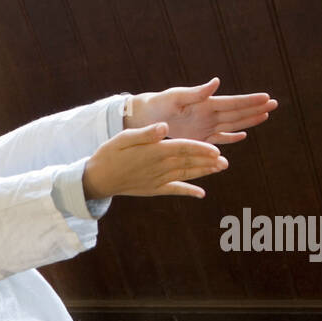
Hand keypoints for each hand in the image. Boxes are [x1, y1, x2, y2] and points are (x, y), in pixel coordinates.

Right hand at [83, 124, 227, 199]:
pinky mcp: (153, 188)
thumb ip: (145, 133)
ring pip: (185, 174)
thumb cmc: (109, 154)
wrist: (96, 179)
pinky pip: (174, 189)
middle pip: (187, 162)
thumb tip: (164, 126)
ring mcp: (157, 180)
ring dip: (203, 173)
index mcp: (153, 152)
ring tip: (220, 169)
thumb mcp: (123, 138)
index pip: (181, 148)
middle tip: (224, 161)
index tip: (216, 150)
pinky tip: (201, 194)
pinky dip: (188, 191)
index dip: (200, 149)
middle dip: (207, 161)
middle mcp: (158, 167)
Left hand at [126, 78, 276, 144]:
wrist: (144, 118)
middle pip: (237, 113)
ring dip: (249, 121)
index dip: (249, 101)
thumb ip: (197, 92)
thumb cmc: (158, 104)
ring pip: (232, 125)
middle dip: (256, 109)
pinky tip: (243, 135)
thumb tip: (217, 81)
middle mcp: (208, 115)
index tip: (267, 97)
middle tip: (275, 104)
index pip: (233, 102)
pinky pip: (218, 139)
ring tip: (265, 116)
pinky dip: (230, 138)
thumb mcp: (176, 97)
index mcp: (206, 103)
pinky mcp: (198, 139)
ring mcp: (204, 127)